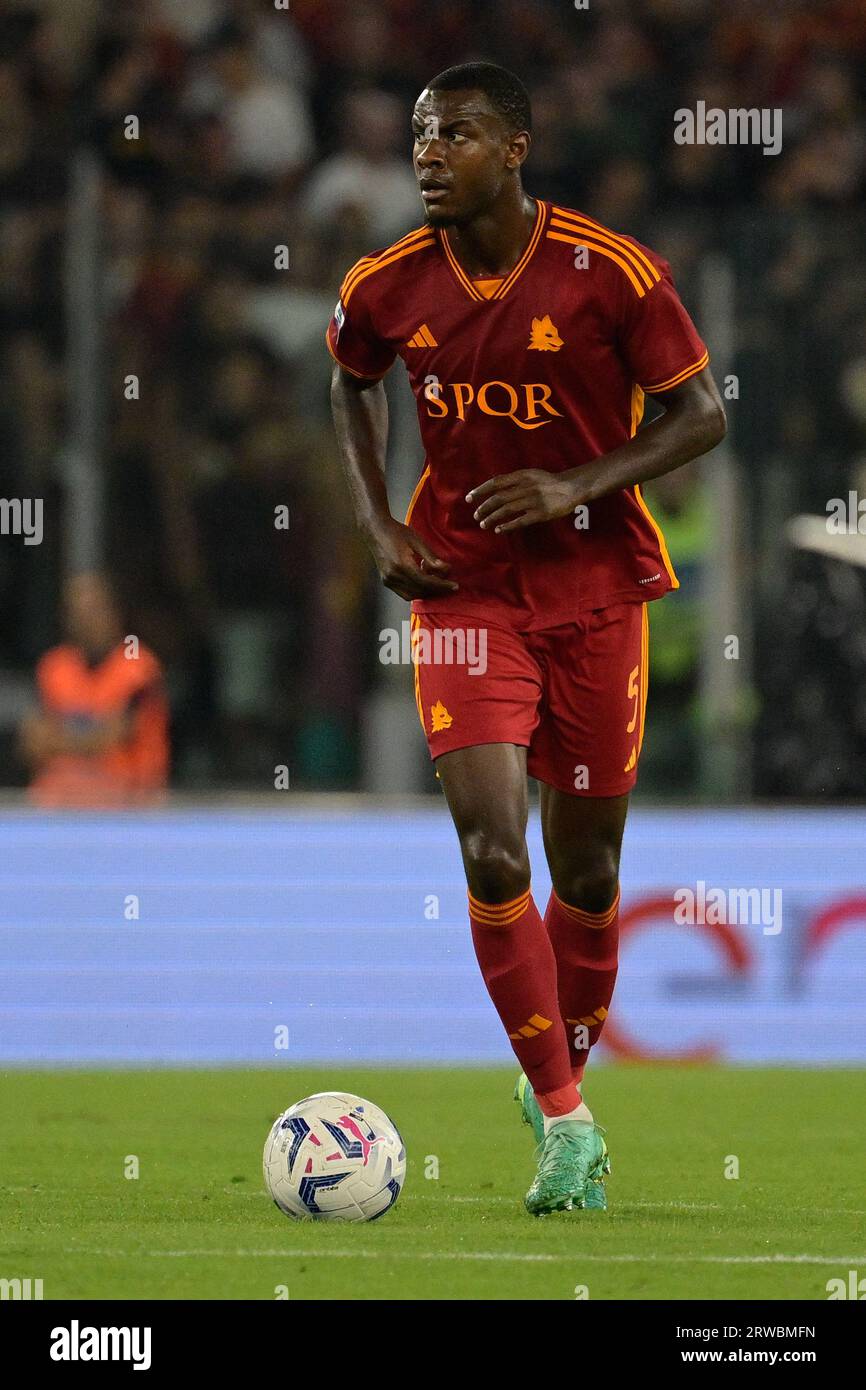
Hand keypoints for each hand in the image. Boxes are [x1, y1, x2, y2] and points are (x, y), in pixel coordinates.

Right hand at [367, 519, 457, 600]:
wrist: (375, 530)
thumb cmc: (396, 532)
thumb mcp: (417, 540)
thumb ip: (431, 557)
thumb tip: (446, 569)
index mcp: (401, 564)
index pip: (426, 581)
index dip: (442, 585)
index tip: (455, 586)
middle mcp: (393, 576)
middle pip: (420, 591)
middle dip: (436, 589)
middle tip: (447, 582)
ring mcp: (388, 580)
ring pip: (413, 595)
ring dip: (427, 591)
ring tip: (434, 578)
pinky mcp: (386, 581)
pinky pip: (405, 593)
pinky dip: (417, 590)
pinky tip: (423, 579)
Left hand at [467, 469, 582, 531]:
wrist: (572, 488)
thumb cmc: (549, 482)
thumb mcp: (531, 475)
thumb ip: (514, 480)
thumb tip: (494, 488)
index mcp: (522, 476)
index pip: (496, 482)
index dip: (480, 490)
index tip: (469, 498)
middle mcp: (526, 487)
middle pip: (499, 498)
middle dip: (484, 507)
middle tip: (476, 515)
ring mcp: (533, 501)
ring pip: (507, 510)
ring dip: (492, 518)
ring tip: (483, 524)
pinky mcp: (540, 514)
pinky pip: (520, 521)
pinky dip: (507, 526)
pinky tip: (498, 530)